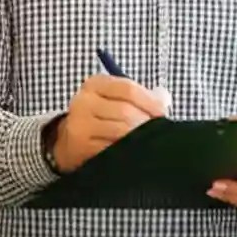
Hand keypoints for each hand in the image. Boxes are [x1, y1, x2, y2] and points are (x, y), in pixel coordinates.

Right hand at [52, 75, 170, 173]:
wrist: (71, 142)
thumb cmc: (103, 117)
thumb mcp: (117, 99)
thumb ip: (142, 96)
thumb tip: (164, 98)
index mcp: (95, 84)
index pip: (128, 89)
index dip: (150, 101)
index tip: (163, 112)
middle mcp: (83, 101)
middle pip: (125, 111)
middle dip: (146, 123)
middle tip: (158, 132)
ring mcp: (79, 125)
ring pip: (120, 131)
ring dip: (139, 138)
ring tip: (147, 141)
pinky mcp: (80, 147)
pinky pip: (112, 149)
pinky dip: (127, 151)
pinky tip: (133, 152)